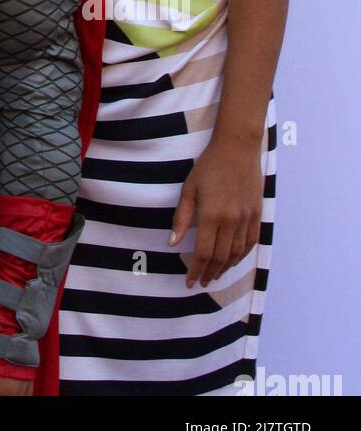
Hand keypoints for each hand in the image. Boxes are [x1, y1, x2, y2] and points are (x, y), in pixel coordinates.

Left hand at [169, 134, 264, 287]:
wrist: (237, 149)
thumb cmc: (208, 166)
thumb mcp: (189, 189)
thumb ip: (181, 217)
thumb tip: (172, 243)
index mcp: (211, 214)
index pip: (203, 253)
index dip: (195, 270)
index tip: (189, 282)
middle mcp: (231, 220)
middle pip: (220, 257)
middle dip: (209, 273)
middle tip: (201, 282)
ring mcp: (246, 218)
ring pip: (237, 253)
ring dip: (225, 268)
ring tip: (214, 275)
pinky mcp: (257, 214)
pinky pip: (251, 242)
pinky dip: (241, 255)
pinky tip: (233, 260)